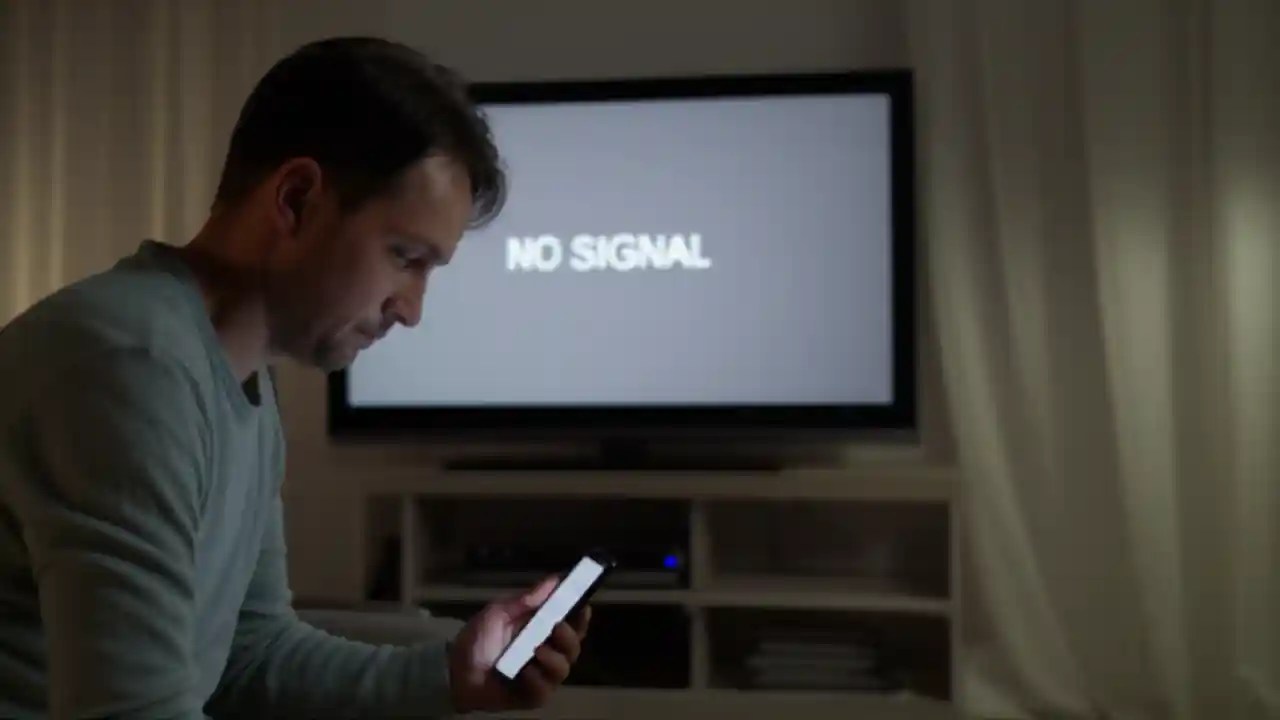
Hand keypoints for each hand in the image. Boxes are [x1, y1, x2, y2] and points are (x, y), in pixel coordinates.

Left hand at [448, 576, 592, 713]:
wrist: (455, 671)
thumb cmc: (477, 639)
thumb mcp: (497, 613)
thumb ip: (524, 600)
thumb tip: (554, 580)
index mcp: (543, 630)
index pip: (572, 624)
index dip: (581, 615)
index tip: (583, 604)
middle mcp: (548, 653)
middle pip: (573, 646)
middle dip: (569, 636)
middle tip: (557, 627)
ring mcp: (542, 676)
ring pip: (563, 669)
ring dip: (553, 658)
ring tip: (537, 651)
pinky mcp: (532, 696)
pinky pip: (544, 690)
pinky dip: (537, 680)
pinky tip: (525, 672)